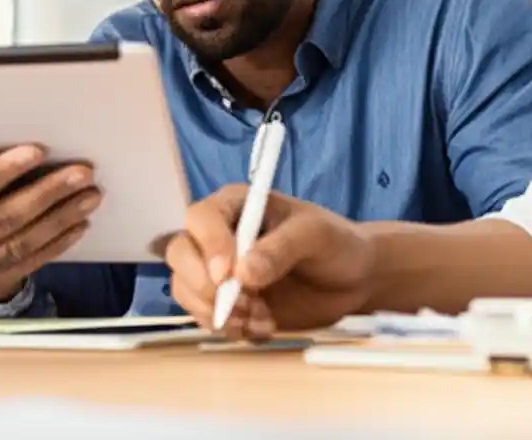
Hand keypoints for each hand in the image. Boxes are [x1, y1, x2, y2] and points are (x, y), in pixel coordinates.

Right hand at [0, 133, 100, 306]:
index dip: (3, 172)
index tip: (37, 151)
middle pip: (2, 222)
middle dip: (46, 194)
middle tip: (80, 172)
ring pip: (20, 246)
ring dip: (60, 219)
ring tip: (89, 195)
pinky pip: (26, 265)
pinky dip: (56, 245)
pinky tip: (78, 224)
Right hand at [164, 185, 373, 338]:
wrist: (351, 281)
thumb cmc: (336, 244)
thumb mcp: (316, 236)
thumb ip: (281, 248)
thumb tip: (243, 273)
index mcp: (236, 205)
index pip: (200, 217)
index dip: (208, 246)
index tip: (228, 276)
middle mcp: (218, 234)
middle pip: (180, 253)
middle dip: (205, 285)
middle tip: (245, 303)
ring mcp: (217, 270)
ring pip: (185, 288)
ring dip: (218, 311)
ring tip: (262, 317)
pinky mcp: (224, 301)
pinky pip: (204, 316)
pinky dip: (229, 327)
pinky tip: (262, 325)